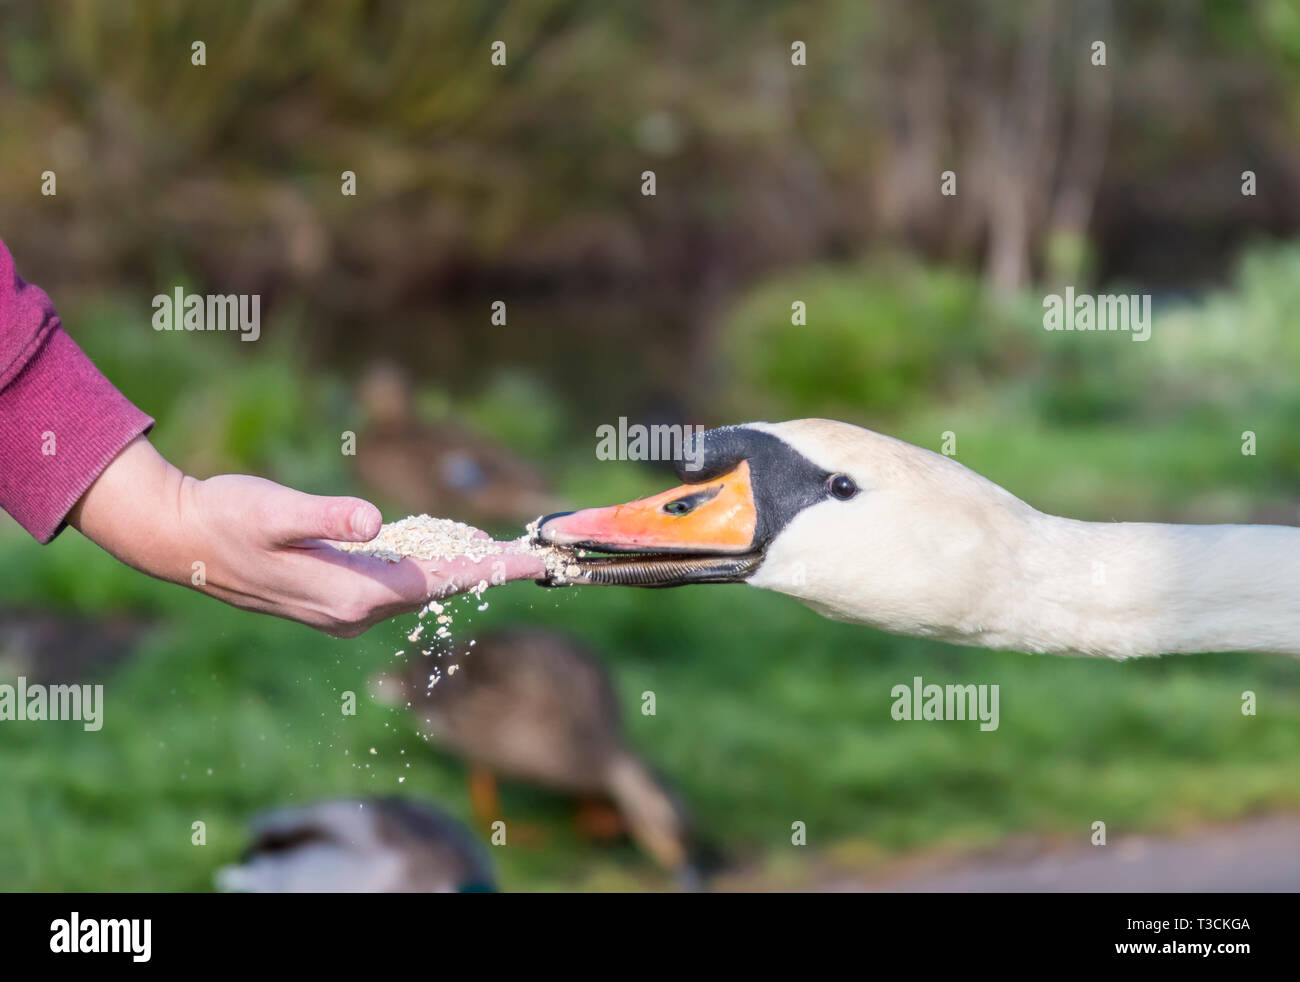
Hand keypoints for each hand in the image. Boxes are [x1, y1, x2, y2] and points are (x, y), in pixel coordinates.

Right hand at [68, 437, 544, 635]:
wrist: (184, 543)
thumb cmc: (228, 518)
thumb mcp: (275, 510)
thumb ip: (326, 517)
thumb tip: (375, 523)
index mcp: (352, 593)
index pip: (440, 580)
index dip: (490, 568)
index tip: (531, 561)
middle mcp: (354, 612)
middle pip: (437, 588)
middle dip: (483, 570)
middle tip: (529, 553)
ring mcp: (345, 612)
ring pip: (418, 588)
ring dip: (456, 569)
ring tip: (498, 553)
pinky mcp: (335, 601)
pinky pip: (396, 585)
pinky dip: (424, 567)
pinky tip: (440, 548)